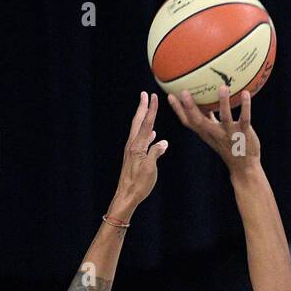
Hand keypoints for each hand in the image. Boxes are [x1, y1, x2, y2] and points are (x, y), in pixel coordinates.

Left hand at [111, 92, 168, 216]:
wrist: (126, 195)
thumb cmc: (139, 184)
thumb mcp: (150, 169)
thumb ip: (156, 153)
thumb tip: (163, 141)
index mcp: (137, 146)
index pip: (147, 124)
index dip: (151, 110)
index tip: (154, 96)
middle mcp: (133, 145)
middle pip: (138, 122)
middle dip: (143, 108)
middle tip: (145, 94)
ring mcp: (132, 150)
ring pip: (139, 129)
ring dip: (143, 117)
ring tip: (147, 109)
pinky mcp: (134, 156)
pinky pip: (141, 139)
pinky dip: (146, 132)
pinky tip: (152, 133)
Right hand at [168, 86, 259, 170]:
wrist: (244, 167)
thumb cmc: (229, 146)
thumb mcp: (215, 134)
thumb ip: (209, 119)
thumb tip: (203, 101)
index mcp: (206, 133)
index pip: (188, 122)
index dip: (178, 111)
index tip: (169, 96)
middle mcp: (215, 134)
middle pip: (199, 121)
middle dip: (190, 107)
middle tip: (183, 91)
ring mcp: (229, 134)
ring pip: (225, 118)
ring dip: (223, 102)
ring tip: (223, 87)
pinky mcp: (244, 133)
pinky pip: (245, 118)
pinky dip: (246, 106)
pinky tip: (246, 93)